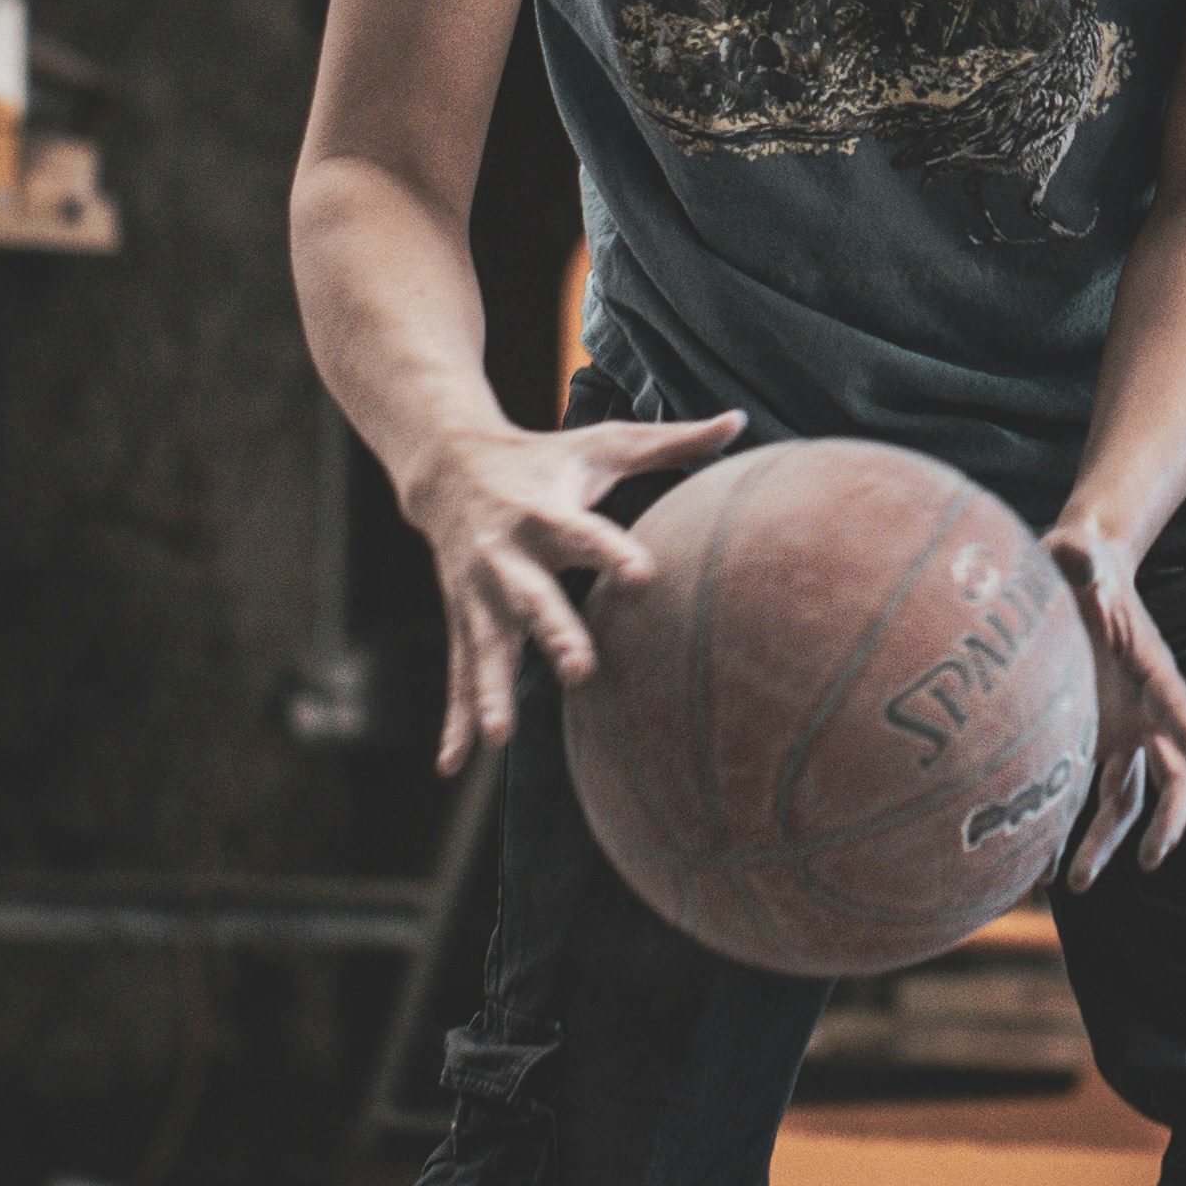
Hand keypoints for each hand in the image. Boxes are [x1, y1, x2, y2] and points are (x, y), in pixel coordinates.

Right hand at [408, 407, 744, 771]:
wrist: (446, 465)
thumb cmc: (545, 458)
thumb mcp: (604, 442)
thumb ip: (672, 441)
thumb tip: (739, 420)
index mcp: (547, 513)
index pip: (586, 533)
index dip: (613, 552)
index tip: (644, 575)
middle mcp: (508, 557)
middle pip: (532, 598)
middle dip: (553, 633)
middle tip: (582, 669)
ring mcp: (480, 594)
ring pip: (485, 647)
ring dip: (491, 691)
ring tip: (499, 737)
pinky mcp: (464, 618)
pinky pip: (459, 673)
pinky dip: (455, 718)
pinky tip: (454, 766)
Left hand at [1046, 518, 1185, 889]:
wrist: (1076, 583)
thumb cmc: (1081, 567)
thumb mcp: (1076, 556)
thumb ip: (1079, 558)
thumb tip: (1078, 550)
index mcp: (1154, 671)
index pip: (1180, 708)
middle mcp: (1146, 713)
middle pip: (1169, 777)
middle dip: (1165, 822)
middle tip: (1147, 859)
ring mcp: (1120, 734)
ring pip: (1125, 801)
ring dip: (1105, 843)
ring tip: (1076, 881)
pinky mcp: (1091, 745)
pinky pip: (1087, 798)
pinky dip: (1069, 834)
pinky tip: (1042, 870)